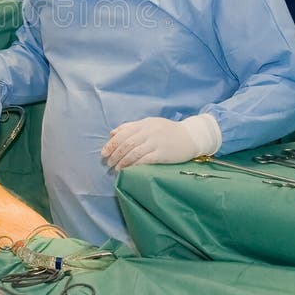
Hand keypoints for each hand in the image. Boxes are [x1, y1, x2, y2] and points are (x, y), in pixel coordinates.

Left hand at [101, 115, 220, 168]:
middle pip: (126, 143)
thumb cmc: (168, 131)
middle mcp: (149, 131)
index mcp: (144, 123)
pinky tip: (129, 170)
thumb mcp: (149, 124)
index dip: (111, 143)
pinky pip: (145, 160)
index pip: (123, 133)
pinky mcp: (163, 153)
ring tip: (116, 169)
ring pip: (134, 152)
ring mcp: (156, 142)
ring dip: (123, 161)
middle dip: (115, 154)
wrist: (191, 136)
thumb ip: (130, 127)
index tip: (104, 153)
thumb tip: (112, 133)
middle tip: (108, 163)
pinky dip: (135, 165)